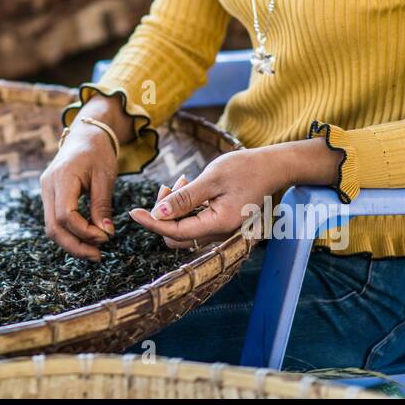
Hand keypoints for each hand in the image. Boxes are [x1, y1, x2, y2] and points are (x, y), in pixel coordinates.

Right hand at [39, 122, 118, 260]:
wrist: (85, 135)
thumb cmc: (98, 152)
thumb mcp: (105, 177)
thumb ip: (102, 205)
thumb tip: (106, 234)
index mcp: (61, 178)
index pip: (65, 215)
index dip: (84, 232)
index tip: (106, 237)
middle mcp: (48, 186)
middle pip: (53, 227)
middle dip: (75, 246)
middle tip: (98, 256)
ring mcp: (46, 191)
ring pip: (51, 227)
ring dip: (72, 243)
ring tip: (95, 252)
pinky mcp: (50, 196)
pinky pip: (55, 221)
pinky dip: (70, 233)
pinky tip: (87, 239)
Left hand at [129, 148, 283, 248]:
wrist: (272, 167)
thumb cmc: (244, 168)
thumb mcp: (212, 179)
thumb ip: (185, 198)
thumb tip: (159, 213)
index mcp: (219, 225)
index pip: (176, 232)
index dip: (152, 223)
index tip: (133, 212)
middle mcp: (220, 233)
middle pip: (177, 236)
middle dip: (164, 215)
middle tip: (165, 188)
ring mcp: (221, 230)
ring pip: (185, 229)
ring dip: (175, 209)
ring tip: (180, 182)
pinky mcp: (221, 222)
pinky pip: (195, 222)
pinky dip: (185, 207)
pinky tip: (186, 185)